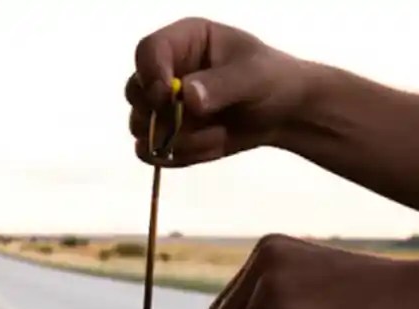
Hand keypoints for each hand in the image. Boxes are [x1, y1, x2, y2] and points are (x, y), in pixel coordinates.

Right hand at [126, 18, 316, 165]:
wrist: (284, 113)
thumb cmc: (272, 80)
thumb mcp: (254, 76)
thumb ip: (222, 85)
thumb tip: (188, 98)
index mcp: (184, 42)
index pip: (148, 51)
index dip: (151, 73)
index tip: (167, 95)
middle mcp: (166, 71)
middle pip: (134, 92)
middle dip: (157, 113)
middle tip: (186, 122)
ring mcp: (163, 106)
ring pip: (140, 127)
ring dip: (177, 139)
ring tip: (217, 134)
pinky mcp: (167, 135)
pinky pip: (154, 152)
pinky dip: (181, 155)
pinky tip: (213, 144)